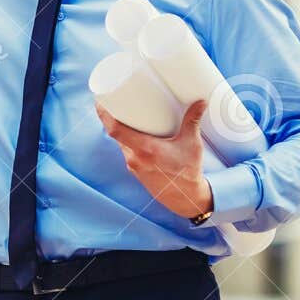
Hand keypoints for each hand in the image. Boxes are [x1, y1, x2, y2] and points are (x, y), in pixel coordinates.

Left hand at [96, 99, 214, 219]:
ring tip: (124, 114)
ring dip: (121, 130)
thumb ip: (193, 121)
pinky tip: (133, 133)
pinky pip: (127, 151)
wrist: (185, 199)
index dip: (104, 115)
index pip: (115, 130)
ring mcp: (134, 166)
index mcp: (145, 150)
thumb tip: (201, 101)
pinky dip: (127, 141)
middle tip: (113, 100)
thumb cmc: (188, 172)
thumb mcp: (192, 144)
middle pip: (115, 134)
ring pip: (121, 143)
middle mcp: (135, 158)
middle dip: (113, 118)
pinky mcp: (136, 171)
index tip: (99, 102)